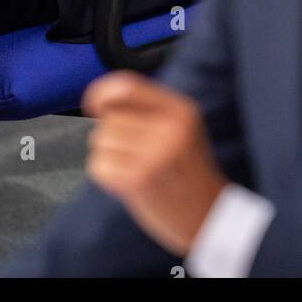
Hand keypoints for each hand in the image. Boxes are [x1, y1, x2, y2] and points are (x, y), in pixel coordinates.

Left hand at [81, 71, 227, 256]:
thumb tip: (97, 99)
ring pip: (101, 141)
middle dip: (111, 135)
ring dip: (109, 156)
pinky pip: (98, 166)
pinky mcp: (139, 180)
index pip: (126, 86)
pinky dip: (106, 176)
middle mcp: (169, 128)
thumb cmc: (185, 169)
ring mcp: (155, 154)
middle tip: (135, 154)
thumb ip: (145, 108)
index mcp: (180, 110)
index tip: (93, 106)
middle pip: (109, 118)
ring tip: (135, 168)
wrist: (208, 216)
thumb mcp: (180, 127)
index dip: (101, 92)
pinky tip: (129, 183)